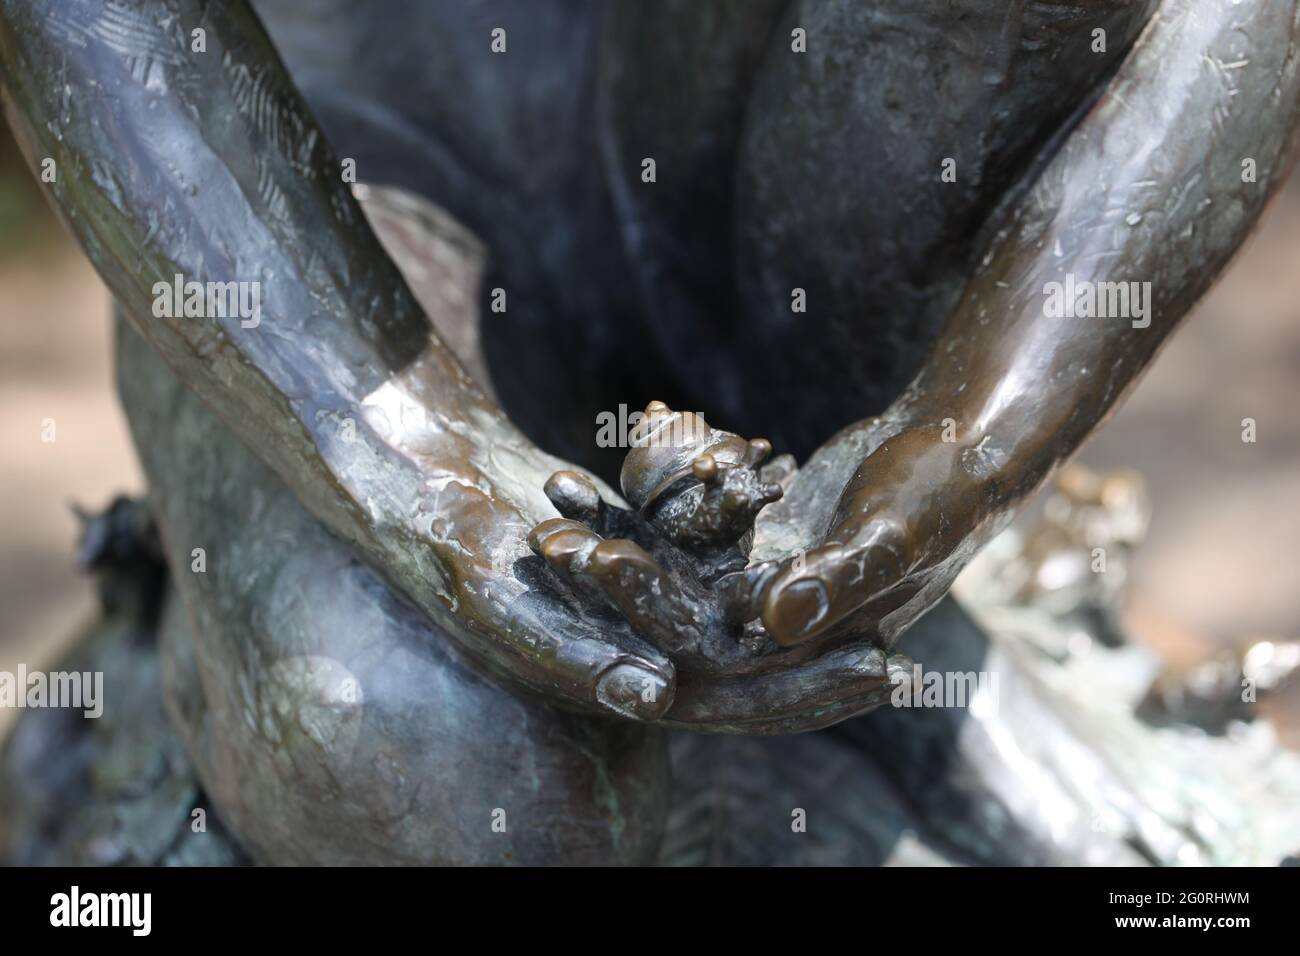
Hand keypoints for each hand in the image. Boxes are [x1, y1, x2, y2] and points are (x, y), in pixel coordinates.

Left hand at [528, 403, 918, 733]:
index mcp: (806, 655)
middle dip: (612, 578)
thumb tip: (771, 619)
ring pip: (667, 567)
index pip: (715, 654)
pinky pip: (682, 524)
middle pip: (672, 615)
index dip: (655, 612)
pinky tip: (609, 451)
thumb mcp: (892, 535)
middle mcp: (772, 634)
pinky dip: (648, 492)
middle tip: (551, 537)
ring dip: (613, 533)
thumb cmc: (940, 495)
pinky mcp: (744, 545)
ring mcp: (754, 588)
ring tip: (557, 493)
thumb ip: (836, 579)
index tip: (604, 561)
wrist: (957, 444)